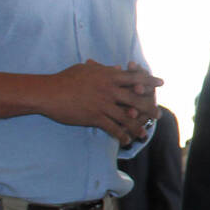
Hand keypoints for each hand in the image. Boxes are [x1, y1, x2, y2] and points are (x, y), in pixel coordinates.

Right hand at [41, 60, 161, 145]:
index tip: (161, 83)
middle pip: (136, 98)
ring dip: (137, 126)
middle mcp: (109, 89)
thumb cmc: (66, 78)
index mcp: (109, 76)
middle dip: (148, 107)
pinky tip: (126, 141)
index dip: (149, 80)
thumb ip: (104, 69)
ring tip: (144, 133)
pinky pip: (112, 128)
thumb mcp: (87, 69)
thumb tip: (118, 68)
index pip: (134, 77)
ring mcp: (103, 104)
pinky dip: (121, 135)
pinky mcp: (95, 117)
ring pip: (126, 116)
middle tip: (158, 114)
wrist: (49, 92)